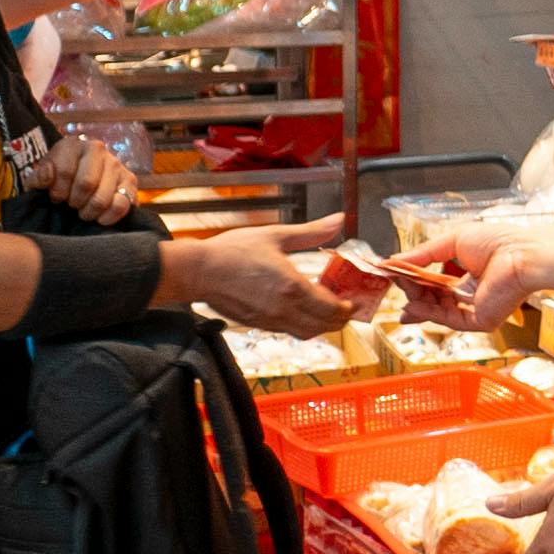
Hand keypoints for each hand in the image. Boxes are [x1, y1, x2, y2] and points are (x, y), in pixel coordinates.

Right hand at [165, 227, 382, 331]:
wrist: (199, 271)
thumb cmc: (233, 251)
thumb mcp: (275, 235)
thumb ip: (311, 232)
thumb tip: (339, 220)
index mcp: (292, 287)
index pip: (332, 309)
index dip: (347, 308)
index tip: (354, 300)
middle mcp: (284, 309)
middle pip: (324, 326)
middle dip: (340, 320)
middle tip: (347, 308)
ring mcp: (271, 321)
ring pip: (307, 333)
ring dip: (323, 326)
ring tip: (328, 311)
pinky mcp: (259, 325)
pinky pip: (289, 331)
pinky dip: (303, 325)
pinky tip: (303, 310)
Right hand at [397, 227, 553, 314]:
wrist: (521, 255)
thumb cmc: (498, 242)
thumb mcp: (452, 242)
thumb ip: (422, 254)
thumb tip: (393, 261)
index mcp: (470, 275)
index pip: (437, 283)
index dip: (415, 281)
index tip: (395, 277)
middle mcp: (472, 294)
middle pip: (434, 298)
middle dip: (412, 292)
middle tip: (394, 284)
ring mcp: (475, 310)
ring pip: (438, 310)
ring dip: (417, 300)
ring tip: (401, 290)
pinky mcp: (479, 321)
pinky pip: (448, 319)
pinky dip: (429, 312)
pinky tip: (413, 303)